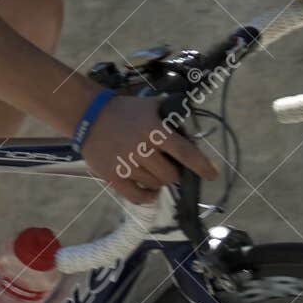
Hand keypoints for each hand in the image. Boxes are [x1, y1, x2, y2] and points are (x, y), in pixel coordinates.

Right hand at [78, 94, 218, 203]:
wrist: (89, 115)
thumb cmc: (124, 110)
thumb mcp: (150, 106)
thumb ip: (171, 117)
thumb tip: (191, 135)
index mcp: (154, 130)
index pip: (184, 152)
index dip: (201, 165)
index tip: (213, 175)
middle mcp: (141, 149)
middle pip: (170, 175)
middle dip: (172, 173)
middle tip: (166, 166)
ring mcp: (126, 164)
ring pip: (155, 185)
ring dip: (157, 181)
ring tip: (150, 171)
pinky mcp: (113, 176)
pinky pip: (137, 196)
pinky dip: (147, 196)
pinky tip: (149, 190)